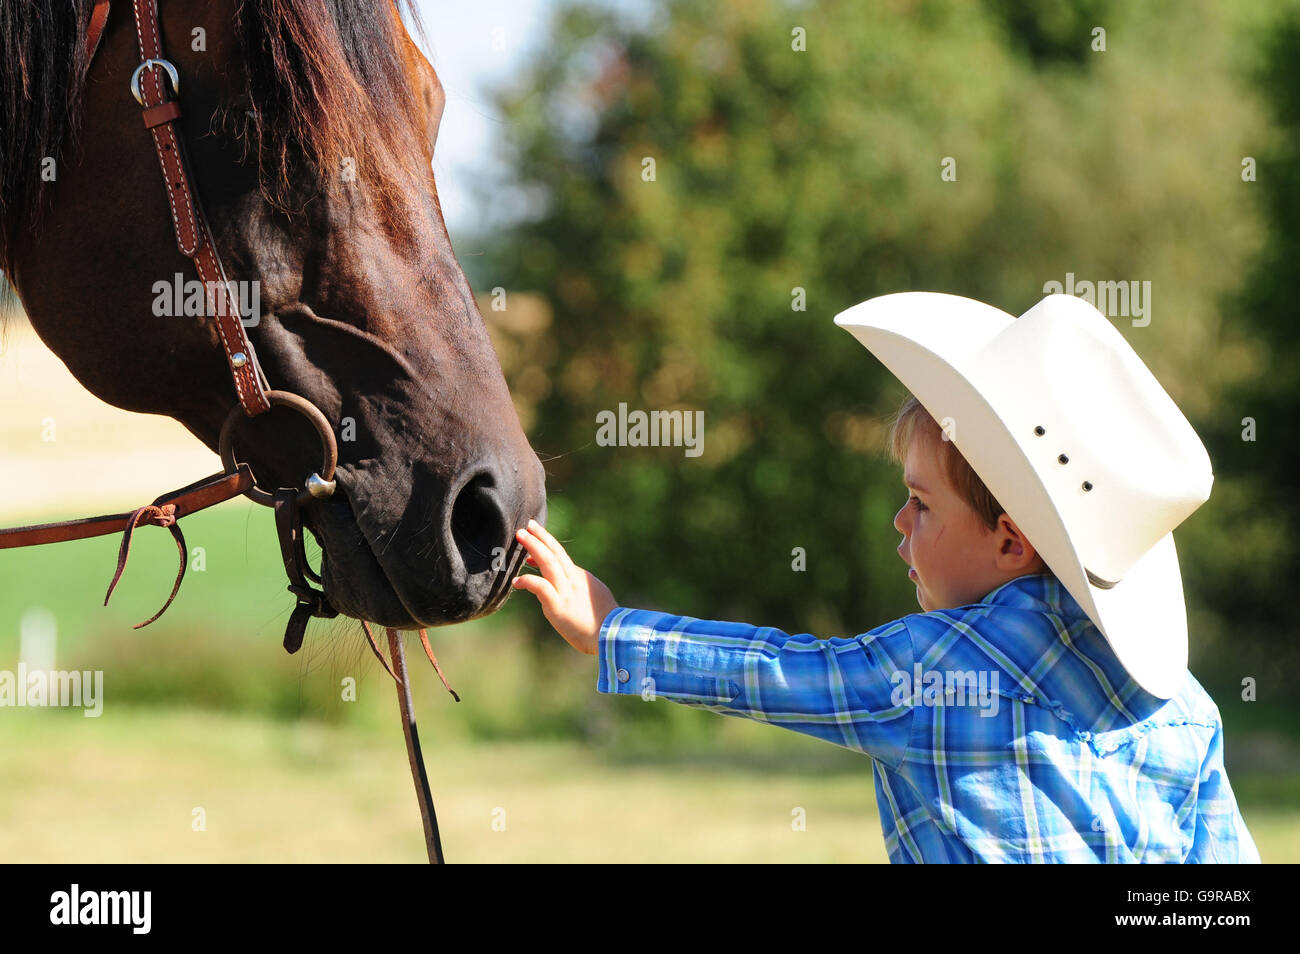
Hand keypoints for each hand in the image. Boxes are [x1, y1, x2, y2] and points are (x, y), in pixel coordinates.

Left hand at [511, 519, 615, 654]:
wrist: (611, 635)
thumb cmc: (604, 621)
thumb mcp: (594, 595)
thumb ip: (579, 586)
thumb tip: (567, 582)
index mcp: (581, 577)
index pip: (561, 556)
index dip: (547, 544)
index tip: (536, 536)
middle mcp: (573, 580)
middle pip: (555, 552)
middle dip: (540, 537)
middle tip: (527, 526)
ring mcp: (566, 591)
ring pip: (548, 562)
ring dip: (534, 547)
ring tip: (521, 537)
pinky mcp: (558, 606)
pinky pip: (541, 587)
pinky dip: (528, 581)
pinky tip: (517, 582)